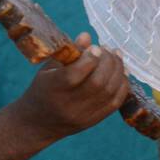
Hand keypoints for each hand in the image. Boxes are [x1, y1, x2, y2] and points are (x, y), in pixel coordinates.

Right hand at [0, 34, 129, 159]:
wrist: (37, 123)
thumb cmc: (42, 89)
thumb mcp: (48, 69)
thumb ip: (68, 53)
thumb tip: (87, 36)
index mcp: (52, 89)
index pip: (75, 74)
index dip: (90, 58)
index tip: (95, 47)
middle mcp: (68, 105)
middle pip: (97, 82)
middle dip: (108, 61)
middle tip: (107, 50)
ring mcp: (83, 115)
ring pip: (109, 91)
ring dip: (118, 70)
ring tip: (116, 57)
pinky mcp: (93, 121)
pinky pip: (115, 102)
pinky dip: (122, 85)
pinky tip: (121, 73)